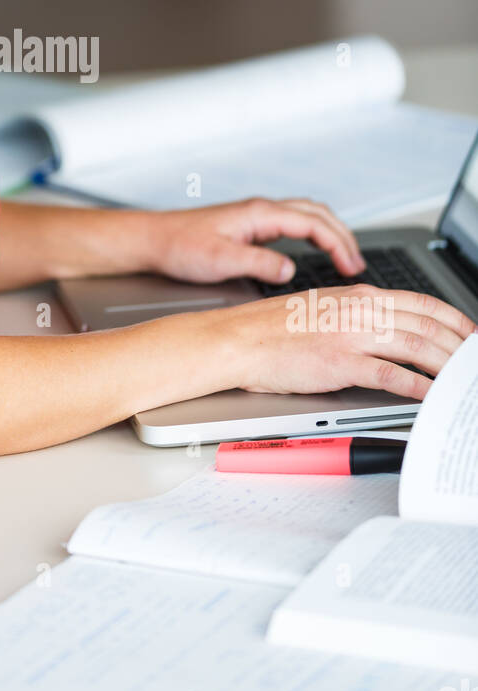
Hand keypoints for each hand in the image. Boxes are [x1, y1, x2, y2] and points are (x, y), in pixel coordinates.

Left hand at [145, 196, 365, 284]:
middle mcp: (262, 210)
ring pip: (307, 216)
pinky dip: (314, 236)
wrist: (154, 239)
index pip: (313, 223)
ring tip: (346, 259)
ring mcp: (257, 217)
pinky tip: (316, 252)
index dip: (338, 244)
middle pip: (317, 214)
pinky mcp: (250, 227)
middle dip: (343, 237)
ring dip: (330, 234)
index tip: (352, 267)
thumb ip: (257, 264)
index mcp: (260, 214)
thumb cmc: (180, 246)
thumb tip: (289, 271)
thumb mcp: (220, 260)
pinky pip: (293, 225)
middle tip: (357, 265)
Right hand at [204, 283, 475, 400]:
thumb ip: (358, 316)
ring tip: (464, 380)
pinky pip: (391, 374)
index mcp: (357, 295)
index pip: (421, 302)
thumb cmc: (271, 329)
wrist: (237, 340)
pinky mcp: (340, 363)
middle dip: (460, 345)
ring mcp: (351, 336)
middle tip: (475, 361)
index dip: (455, 319)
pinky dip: (418, 386)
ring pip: (417, 346)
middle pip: (428, 324)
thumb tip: (388, 332)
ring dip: (448, 365)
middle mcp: (360, 310)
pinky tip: (432, 395)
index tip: (471, 334)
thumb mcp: (323, 309)